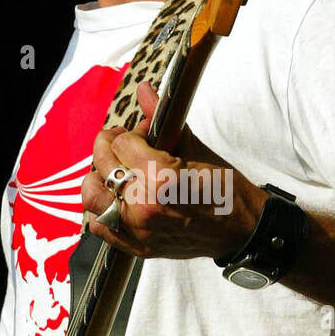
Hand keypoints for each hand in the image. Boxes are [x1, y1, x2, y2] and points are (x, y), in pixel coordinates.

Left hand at [82, 82, 265, 259]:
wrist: (241, 228)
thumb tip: (143, 88)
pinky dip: (102, 209)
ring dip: (100, 178)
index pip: (123, 142)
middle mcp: (144, 206)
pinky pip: (100, 226)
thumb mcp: (194, 148)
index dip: (133, 133)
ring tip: (116, 172)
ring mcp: (138, 230)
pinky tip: (116, 197)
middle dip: (111, 147)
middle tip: (125, 145)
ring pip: (93, 195)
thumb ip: (163, 118)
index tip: (145, 134)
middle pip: (104, 165)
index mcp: (161, 177)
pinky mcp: (138, 247)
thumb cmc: (223, 187)